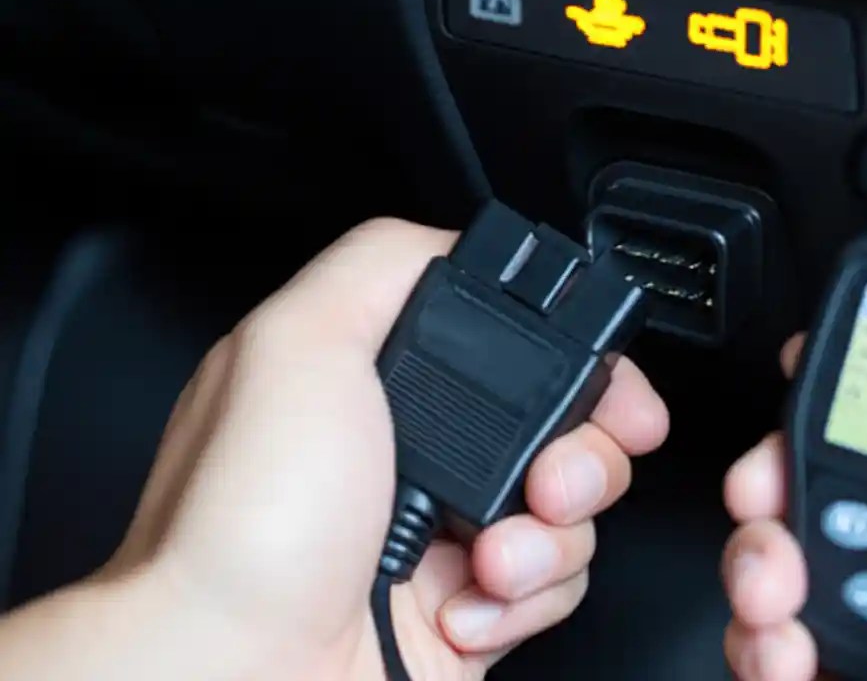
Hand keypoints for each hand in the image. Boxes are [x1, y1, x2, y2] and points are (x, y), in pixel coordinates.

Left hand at [0, 219, 667, 680]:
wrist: (235, 675)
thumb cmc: (242, 526)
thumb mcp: (299, 341)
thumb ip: (383, 265)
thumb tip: (462, 243)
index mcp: (379, 385)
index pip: (516, 352)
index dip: (582, 368)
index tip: (617, 397)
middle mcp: (415, 459)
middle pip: (563, 433)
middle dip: (583, 461)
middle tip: (552, 484)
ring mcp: (444, 538)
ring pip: (570, 517)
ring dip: (550, 541)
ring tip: (488, 560)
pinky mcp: (468, 612)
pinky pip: (551, 590)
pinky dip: (525, 602)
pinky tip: (464, 609)